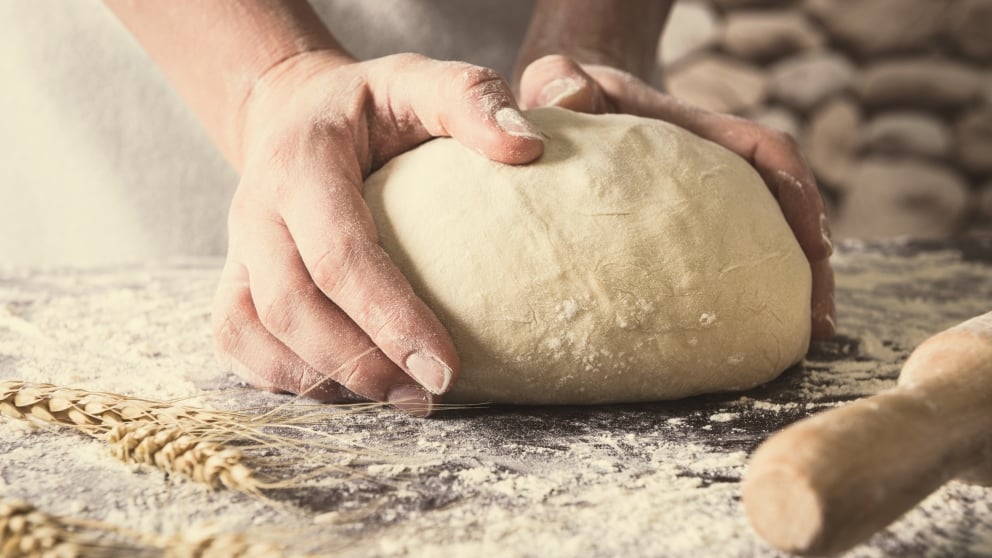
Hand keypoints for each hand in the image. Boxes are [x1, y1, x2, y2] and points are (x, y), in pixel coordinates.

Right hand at [212, 51, 543, 414]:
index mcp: (300, 163)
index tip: (447, 367)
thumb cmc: (369, 107)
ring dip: (324, 381)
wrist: (296, 115)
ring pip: (254, 334)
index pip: (338, 253)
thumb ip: (468, 99)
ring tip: (399, 400)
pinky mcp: (233, 280)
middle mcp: (255, 211)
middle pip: (291, 306)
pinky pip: (238, 344)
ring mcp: (236, 250)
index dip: (388, 317)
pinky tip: (346, 391)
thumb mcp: (417, 81)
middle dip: (359, 364)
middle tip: (429, 396)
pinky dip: (283, 379)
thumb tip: (527, 147)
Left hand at [518, 55, 834, 340]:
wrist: (559, 107)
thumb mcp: (557, 79)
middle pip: (783, 206)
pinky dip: (741, 295)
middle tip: (818, 323)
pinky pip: (724, 259)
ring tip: (801, 341)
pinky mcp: (683, 228)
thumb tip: (575, 99)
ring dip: (789, 285)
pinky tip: (740, 341)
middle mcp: (710, 163)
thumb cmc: (561, 95)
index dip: (797, 194)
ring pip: (762, 239)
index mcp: (691, 130)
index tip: (816, 245)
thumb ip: (560, 79)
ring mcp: (700, 198)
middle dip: (810, 261)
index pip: (764, 151)